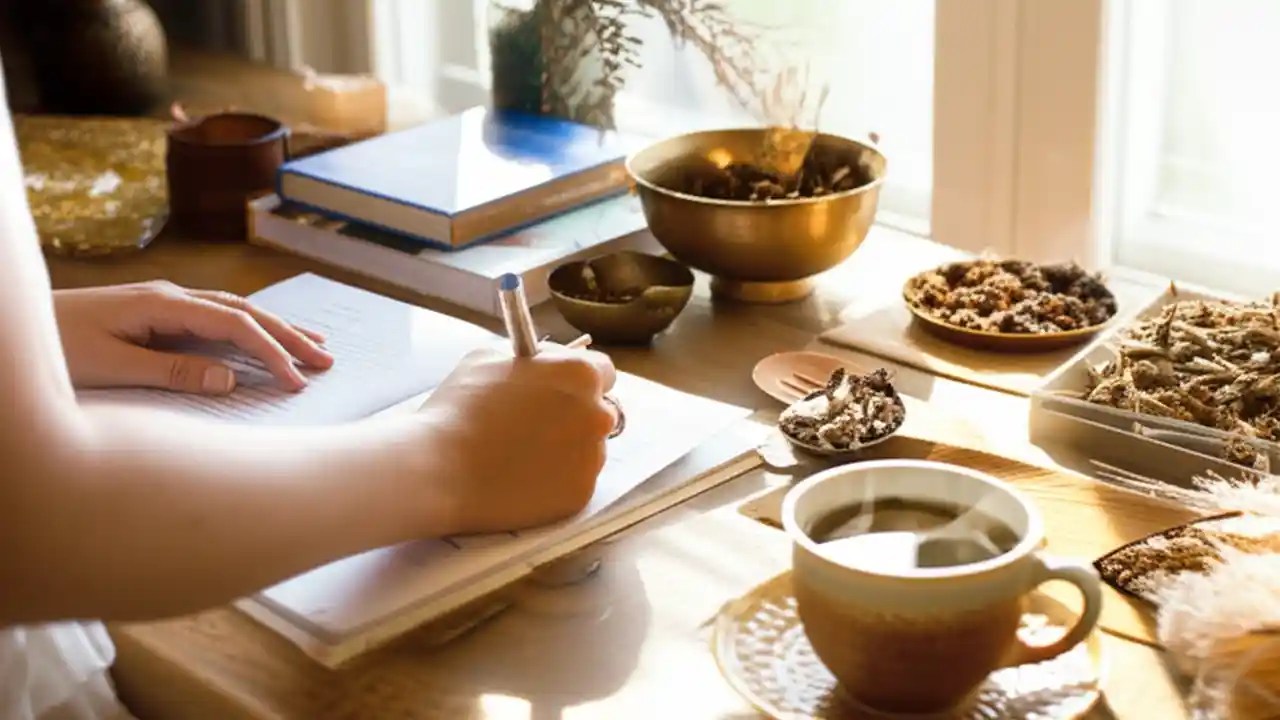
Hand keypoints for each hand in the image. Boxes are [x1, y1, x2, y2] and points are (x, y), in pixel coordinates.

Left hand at [53, 280, 333, 394]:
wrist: (17, 327)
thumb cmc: (56, 349)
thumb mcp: (112, 367)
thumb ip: (173, 372)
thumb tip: (231, 378)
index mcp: (163, 305)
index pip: (234, 325)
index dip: (271, 352)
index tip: (297, 379)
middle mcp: (171, 297)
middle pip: (246, 312)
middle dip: (289, 335)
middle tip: (328, 360)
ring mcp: (166, 302)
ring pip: (236, 311)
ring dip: (276, 329)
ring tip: (314, 345)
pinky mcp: (159, 314)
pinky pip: (218, 318)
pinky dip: (250, 328)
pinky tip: (264, 335)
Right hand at [417, 344, 618, 534]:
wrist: (441, 469)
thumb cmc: (460, 406)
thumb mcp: (490, 358)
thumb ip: (531, 360)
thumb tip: (544, 365)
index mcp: (581, 373)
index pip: (602, 371)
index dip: (577, 378)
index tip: (558, 388)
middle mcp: (598, 414)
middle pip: (599, 411)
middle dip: (575, 415)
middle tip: (537, 425)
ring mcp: (592, 458)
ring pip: (588, 449)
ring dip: (565, 449)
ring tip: (521, 456)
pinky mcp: (580, 495)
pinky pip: (574, 482)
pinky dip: (554, 480)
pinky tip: (521, 478)